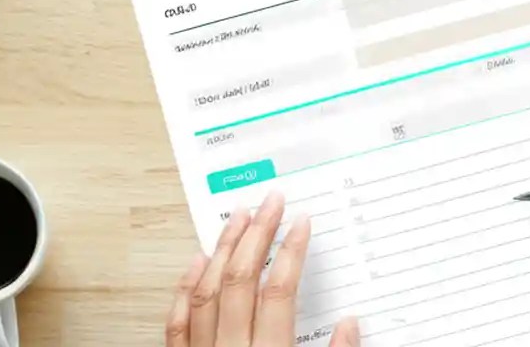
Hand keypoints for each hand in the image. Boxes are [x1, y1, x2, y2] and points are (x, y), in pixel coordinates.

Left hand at [166, 191, 359, 346]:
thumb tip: (351, 326)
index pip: (279, 293)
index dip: (291, 253)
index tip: (301, 222)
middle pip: (241, 281)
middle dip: (258, 235)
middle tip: (270, 203)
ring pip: (208, 292)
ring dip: (224, 250)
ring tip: (237, 218)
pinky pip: (178, 320)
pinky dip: (187, 286)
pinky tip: (198, 261)